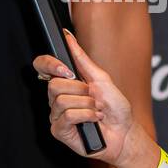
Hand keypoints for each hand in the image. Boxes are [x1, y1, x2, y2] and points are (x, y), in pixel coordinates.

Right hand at [33, 29, 139, 166]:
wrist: (124, 132)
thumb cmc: (115, 107)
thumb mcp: (101, 78)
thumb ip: (82, 59)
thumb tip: (68, 36)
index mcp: (65, 83)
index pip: (42, 66)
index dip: (49, 64)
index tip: (66, 69)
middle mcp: (57, 98)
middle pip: (53, 84)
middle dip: (80, 89)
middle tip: (92, 96)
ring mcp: (56, 115)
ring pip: (60, 101)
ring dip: (86, 104)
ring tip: (96, 109)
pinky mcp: (59, 131)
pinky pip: (66, 116)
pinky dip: (85, 115)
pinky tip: (93, 119)